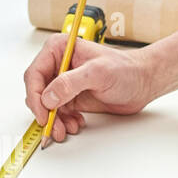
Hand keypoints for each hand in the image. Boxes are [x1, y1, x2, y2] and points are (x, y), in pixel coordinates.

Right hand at [24, 37, 155, 142]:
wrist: (143, 82)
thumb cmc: (126, 70)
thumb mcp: (98, 73)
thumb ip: (70, 83)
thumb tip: (48, 96)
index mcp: (59, 49)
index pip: (35, 74)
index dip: (35, 96)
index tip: (43, 113)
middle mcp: (58, 65)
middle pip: (37, 92)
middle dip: (44, 112)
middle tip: (53, 127)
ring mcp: (63, 82)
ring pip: (46, 106)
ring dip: (54, 120)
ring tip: (67, 128)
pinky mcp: (70, 97)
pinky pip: (57, 113)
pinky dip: (63, 121)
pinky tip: (76, 123)